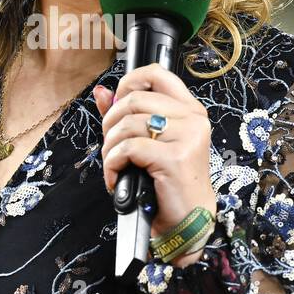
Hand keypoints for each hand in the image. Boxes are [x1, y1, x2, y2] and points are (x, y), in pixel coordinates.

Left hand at [93, 63, 216, 268]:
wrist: (187, 220)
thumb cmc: (168, 183)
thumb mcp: (148, 143)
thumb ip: (125, 115)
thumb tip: (101, 92)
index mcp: (189, 110)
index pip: (157, 73)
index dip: (129, 82)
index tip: (116, 103)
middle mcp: (192, 118)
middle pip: (135, 99)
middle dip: (111, 122)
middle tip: (110, 145)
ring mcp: (187, 136)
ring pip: (128, 124)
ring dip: (110, 147)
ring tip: (114, 164)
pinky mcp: (175, 158)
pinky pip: (128, 148)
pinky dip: (113, 164)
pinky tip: (117, 178)